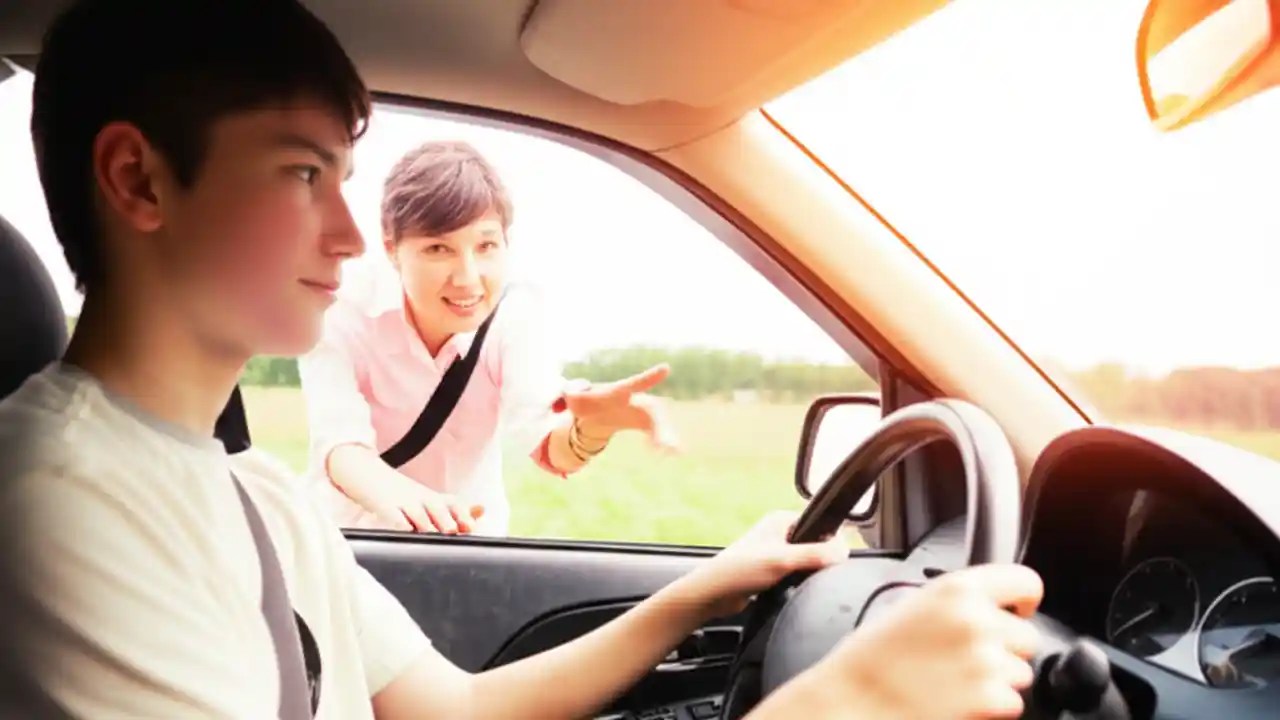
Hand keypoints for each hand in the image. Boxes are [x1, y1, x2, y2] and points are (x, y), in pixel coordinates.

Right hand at [361, 474, 484, 534]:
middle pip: (438, 507)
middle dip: (446, 520)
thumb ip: (455, 509)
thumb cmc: (401, 493)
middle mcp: (421, 498)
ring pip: (418, 514)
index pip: (453, 504)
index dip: (462, 514)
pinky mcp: (384, 507)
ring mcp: (403, 502)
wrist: (366, 472)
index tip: (469, 526)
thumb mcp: (428, 498)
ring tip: (434, 535)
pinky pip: (394, 517)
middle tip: (453, 530)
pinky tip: (406, 533)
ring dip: (427, 525)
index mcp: (432, 498)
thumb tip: (482, 510)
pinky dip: (400, 525)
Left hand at [561, 365, 678, 450]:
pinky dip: (665, 442)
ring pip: (660, 424)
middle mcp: (637, 399)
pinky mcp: (646, 424)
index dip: (650, 377)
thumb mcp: (575, 399)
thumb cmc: (586, 402)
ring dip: (668, 437)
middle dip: (661, 422)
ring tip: (676, 451)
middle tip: (668, 437)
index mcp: (621, 391)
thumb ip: (570, 393)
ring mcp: (643, 412)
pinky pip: (658, 434)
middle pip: (653, 409)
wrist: (598, 411)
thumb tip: (564, 394)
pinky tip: (674, 452)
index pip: (636, 383)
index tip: (666, 368)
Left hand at [678, 512, 848, 619]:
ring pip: (806, 561)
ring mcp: (774, 552)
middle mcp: (778, 532)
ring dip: (808, 573)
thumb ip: (815, 554)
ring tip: (805, 583)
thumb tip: (844, 551)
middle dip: (820, 560)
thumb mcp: (783, 559)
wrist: (713, 594)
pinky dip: (799, 582)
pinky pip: (795, 574)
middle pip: (815, 544)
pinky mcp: (770, 571)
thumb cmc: (740, 570)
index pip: (820, 524)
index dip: (832, 541)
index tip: (838, 559)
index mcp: (781, 520)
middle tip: (820, 575)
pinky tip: (797, 590)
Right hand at [800, 564, 1043, 718]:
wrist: (853, 700)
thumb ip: (957, 603)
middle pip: (1026, 636)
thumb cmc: (873, 658)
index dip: (1024, 600)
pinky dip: (992, 709)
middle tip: (969, 661)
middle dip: (1005, 652)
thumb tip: (991, 608)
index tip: (1017, 611)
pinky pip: (1013, 704)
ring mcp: (985, 660)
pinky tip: (958, 702)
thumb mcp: (913, 607)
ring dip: (998, 682)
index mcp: (956, 589)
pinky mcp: (988, 698)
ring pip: (1021, 673)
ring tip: (957, 684)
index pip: (1025, 582)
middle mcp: (976, 620)